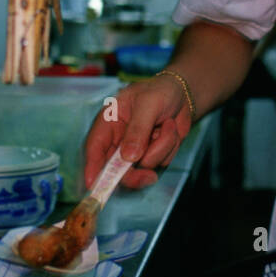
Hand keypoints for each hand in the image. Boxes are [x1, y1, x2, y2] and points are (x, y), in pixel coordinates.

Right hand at [82, 74, 190, 189]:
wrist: (182, 95)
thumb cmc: (160, 91)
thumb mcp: (148, 104)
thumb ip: (137, 130)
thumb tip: (128, 157)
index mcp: (109, 122)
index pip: (95, 147)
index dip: (92, 168)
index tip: (93, 185)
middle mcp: (119, 140)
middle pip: (116, 169)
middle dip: (134, 174)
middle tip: (149, 177)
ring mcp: (136, 150)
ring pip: (143, 167)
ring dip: (161, 149)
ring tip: (167, 125)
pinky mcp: (153, 156)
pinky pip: (160, 163)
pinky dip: (170, 148)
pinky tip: (170, 130)